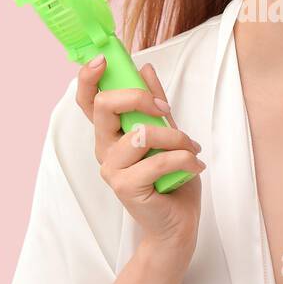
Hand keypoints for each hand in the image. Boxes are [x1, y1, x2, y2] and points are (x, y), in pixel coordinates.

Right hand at [75, 55, 205, 256]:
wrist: (178, 224)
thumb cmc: (171, 180)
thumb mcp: (168, 134)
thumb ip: (154, 103)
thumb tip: (145, 68)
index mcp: (110, 133)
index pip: (87, 101)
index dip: (88, 77)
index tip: (105, 59)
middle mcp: (104, 149)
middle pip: (104, 106)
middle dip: (139, 97)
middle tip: (165, 109)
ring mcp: (111, 169)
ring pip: (141, 133)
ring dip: (175, 136)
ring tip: (191, 148)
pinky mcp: (125, 188)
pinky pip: (158, 160)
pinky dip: (184, 159)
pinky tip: (195, 166)